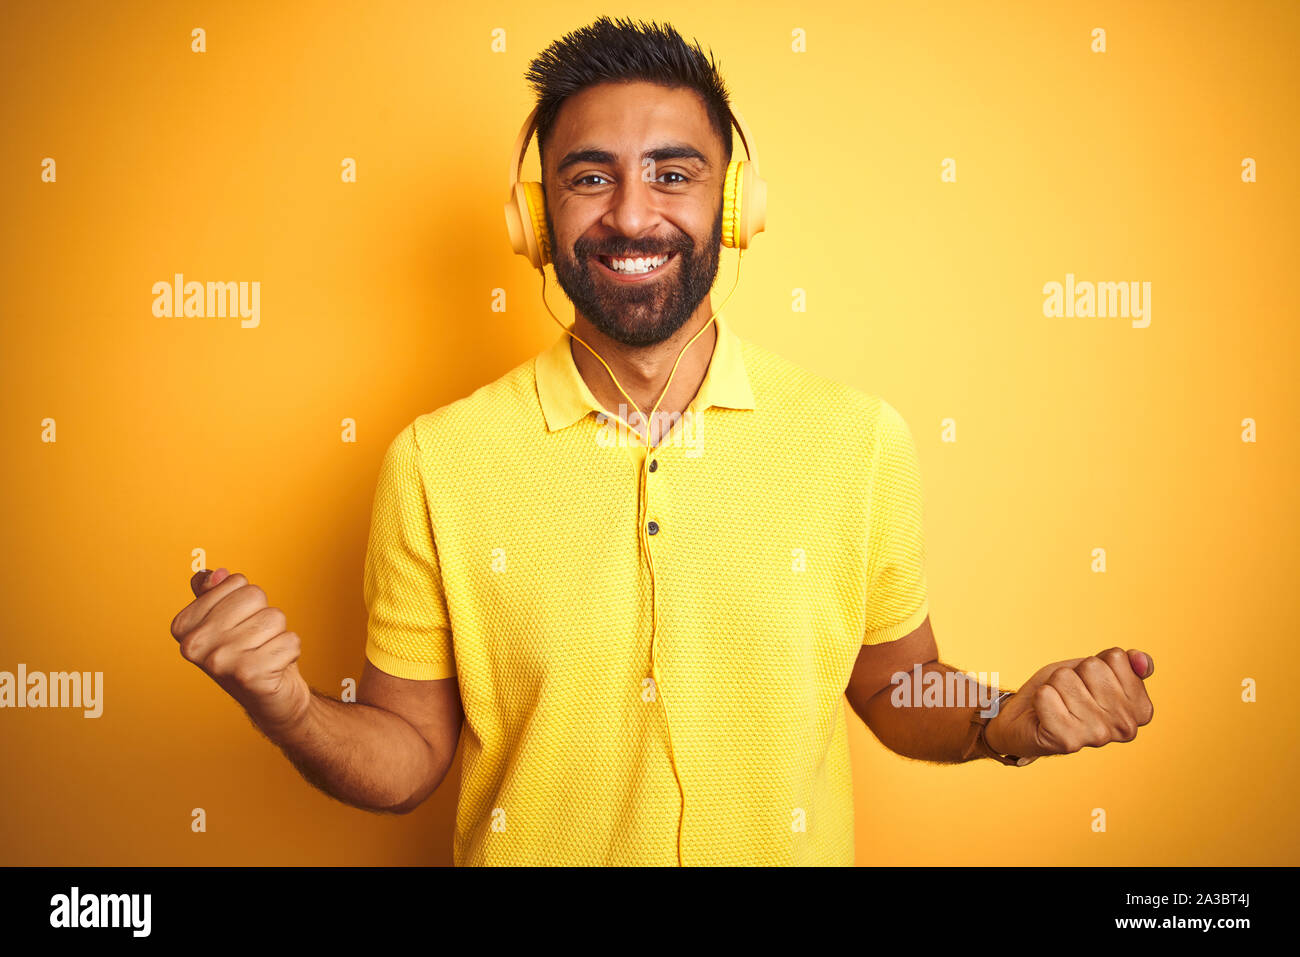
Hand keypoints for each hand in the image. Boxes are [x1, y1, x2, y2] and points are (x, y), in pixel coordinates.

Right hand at [169, 568, 312, 735]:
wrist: (271, 700)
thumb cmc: (250, 655)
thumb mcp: (228, 619)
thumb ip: (215, 593)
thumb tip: (216, 574)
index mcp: (184, 626)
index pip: (235, 581)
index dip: (247, 601)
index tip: (238, 626)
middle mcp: (195, 645)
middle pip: (255, 596)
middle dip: (264, 616)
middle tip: (254, 642)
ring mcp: (219, 661)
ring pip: (275, 617)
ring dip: (278, 635)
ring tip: (264, 655)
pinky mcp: (249, 675)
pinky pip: (290, 640)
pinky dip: (290, 651)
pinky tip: (275, 668)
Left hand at [985, 648, 1153, 758]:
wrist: (1025, 720)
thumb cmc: (1065, 692)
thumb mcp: (1098, 670)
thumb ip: (1126, 663)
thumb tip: (1141, 660)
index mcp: (1140, 709)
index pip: (1117, 657)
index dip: (1094, 663)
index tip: (1089, 683)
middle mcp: (1125, 727)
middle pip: (1092, 666)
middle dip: (1075, 674)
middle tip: (1069, 694)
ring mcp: (1097, 736)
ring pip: (1065, 678)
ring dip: (1055, 685)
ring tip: (1058, 704)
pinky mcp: (1066, 741)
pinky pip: (1046, 695)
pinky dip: (1040, 697)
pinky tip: (1044, 714)